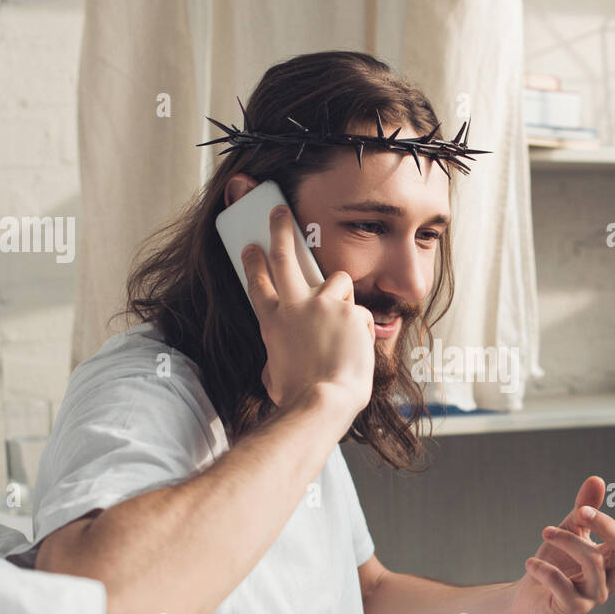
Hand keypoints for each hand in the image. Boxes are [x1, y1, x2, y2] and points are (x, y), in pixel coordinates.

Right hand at [241, 205, 374, 418]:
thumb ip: (278, 359)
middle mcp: (293, 307)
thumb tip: (276, 366)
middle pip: (284, 256)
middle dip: (280, 229)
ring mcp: (322, 305)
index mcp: (272, 322)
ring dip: (342, 295)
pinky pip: (361, 314)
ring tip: (343, 324)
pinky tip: (357, 350)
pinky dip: (362, 330)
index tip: (251, 247)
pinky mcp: (349, 311)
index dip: (254, 262)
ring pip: (337, 280)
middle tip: (279, 212)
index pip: (259, 282)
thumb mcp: (275, 375)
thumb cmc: (298, 397)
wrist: (322, 401)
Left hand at [508, 476, 614, 613]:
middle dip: (605, 524)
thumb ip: (584, 508)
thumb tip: (597, 479)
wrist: (530, 597)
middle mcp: (614, 578)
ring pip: (594, 562)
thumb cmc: (556, 561)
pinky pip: (562, 584)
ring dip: (567, 541)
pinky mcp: (574, 608)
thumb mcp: (570, 530)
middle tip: (580, 511)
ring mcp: (596, 595)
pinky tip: (530, 563)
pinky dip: (545, 569)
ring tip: (545, 532)